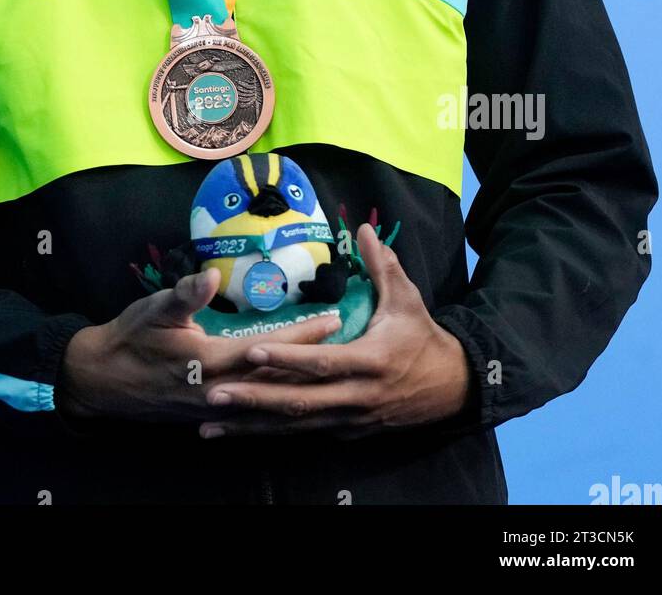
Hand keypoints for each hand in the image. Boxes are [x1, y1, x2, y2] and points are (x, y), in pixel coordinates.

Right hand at [54, 267, 340, 426]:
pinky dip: (279, 400)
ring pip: (269, 398)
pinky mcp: (211, 414)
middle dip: (314, 359)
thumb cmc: (129, 337)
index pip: (267, 348)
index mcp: (209, 362)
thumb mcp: (152, 309)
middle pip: (277, 377)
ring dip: (301, 380)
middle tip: (348, 341)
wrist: (101, 380)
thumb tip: (211, 276)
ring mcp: (215, 407)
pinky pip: (254, 410)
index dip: (300, 334)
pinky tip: (298, 394)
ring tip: (333, 364)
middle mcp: (218, 391)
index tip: (332, 318)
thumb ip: (185, 294)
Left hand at [197, 223, 473, 438]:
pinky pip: (304, 433)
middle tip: (212, 394)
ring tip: (209, 426)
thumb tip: (365, 228)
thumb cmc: (422, 337)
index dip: (286, 358)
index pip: (321, 362)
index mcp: (370, 361)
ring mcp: (349, 420)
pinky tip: (239, 434)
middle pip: (298, 402)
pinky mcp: (346, 432)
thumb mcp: (407, 300)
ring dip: (252, 426)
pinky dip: (271, 434)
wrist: (452, 389)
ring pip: (295, 425)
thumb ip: (383, 265)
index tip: (251, 350)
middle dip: (254, 399)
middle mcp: (356, 397)